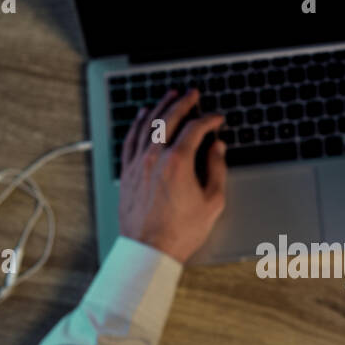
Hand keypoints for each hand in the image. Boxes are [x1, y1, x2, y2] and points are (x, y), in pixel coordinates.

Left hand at [118, 88, 227, 263]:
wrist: (149, 249)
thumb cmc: (180, 231)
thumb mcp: (212, 202)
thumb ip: (217, 169)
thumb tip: (218, 148)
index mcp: (178, 162)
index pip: (195, 129)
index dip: (209, 120)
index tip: (217, 119)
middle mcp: (155, 157)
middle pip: (168, 118)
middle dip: (183, 102)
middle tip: (192, 94)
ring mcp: (138, 163)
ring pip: (147, 124)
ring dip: (159, 107)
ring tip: (169, 96)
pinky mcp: (127, 172)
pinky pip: (130, 139)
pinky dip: (137, 124)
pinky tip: (142, 116)